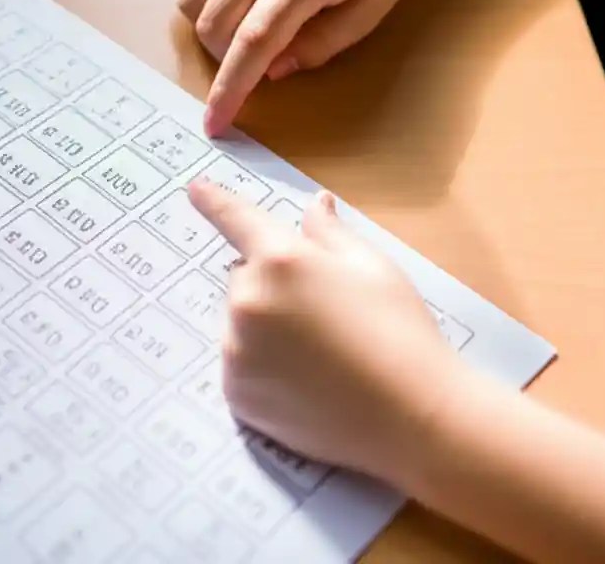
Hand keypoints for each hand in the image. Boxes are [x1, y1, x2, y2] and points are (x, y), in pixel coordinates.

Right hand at [177, 0, 430, 135]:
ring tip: (240, 25)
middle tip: (253, 59)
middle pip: (214, 25)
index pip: (252, 45)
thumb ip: (322, 45)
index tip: (214, 122)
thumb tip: (273, 71)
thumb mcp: (371, 7)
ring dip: (208, 28)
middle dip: (224, 59)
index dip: (230, 89)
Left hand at [188, 179, 464, 480]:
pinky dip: (262, 367)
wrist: (410, 416)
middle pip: (244, 279)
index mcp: (281, 260)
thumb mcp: (373, 267)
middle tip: (322, 312)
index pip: (237, 220)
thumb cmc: (399, 331)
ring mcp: (236, 350)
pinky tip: (306, 381)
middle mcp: (247, 301)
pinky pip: (240, 364)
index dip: (214, 201)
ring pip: (240, 324)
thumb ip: (331, 233)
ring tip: (320, 354)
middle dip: (272, 286)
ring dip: (264, 328)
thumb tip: (313, 204)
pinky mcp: (236, 392)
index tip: (194, 189)